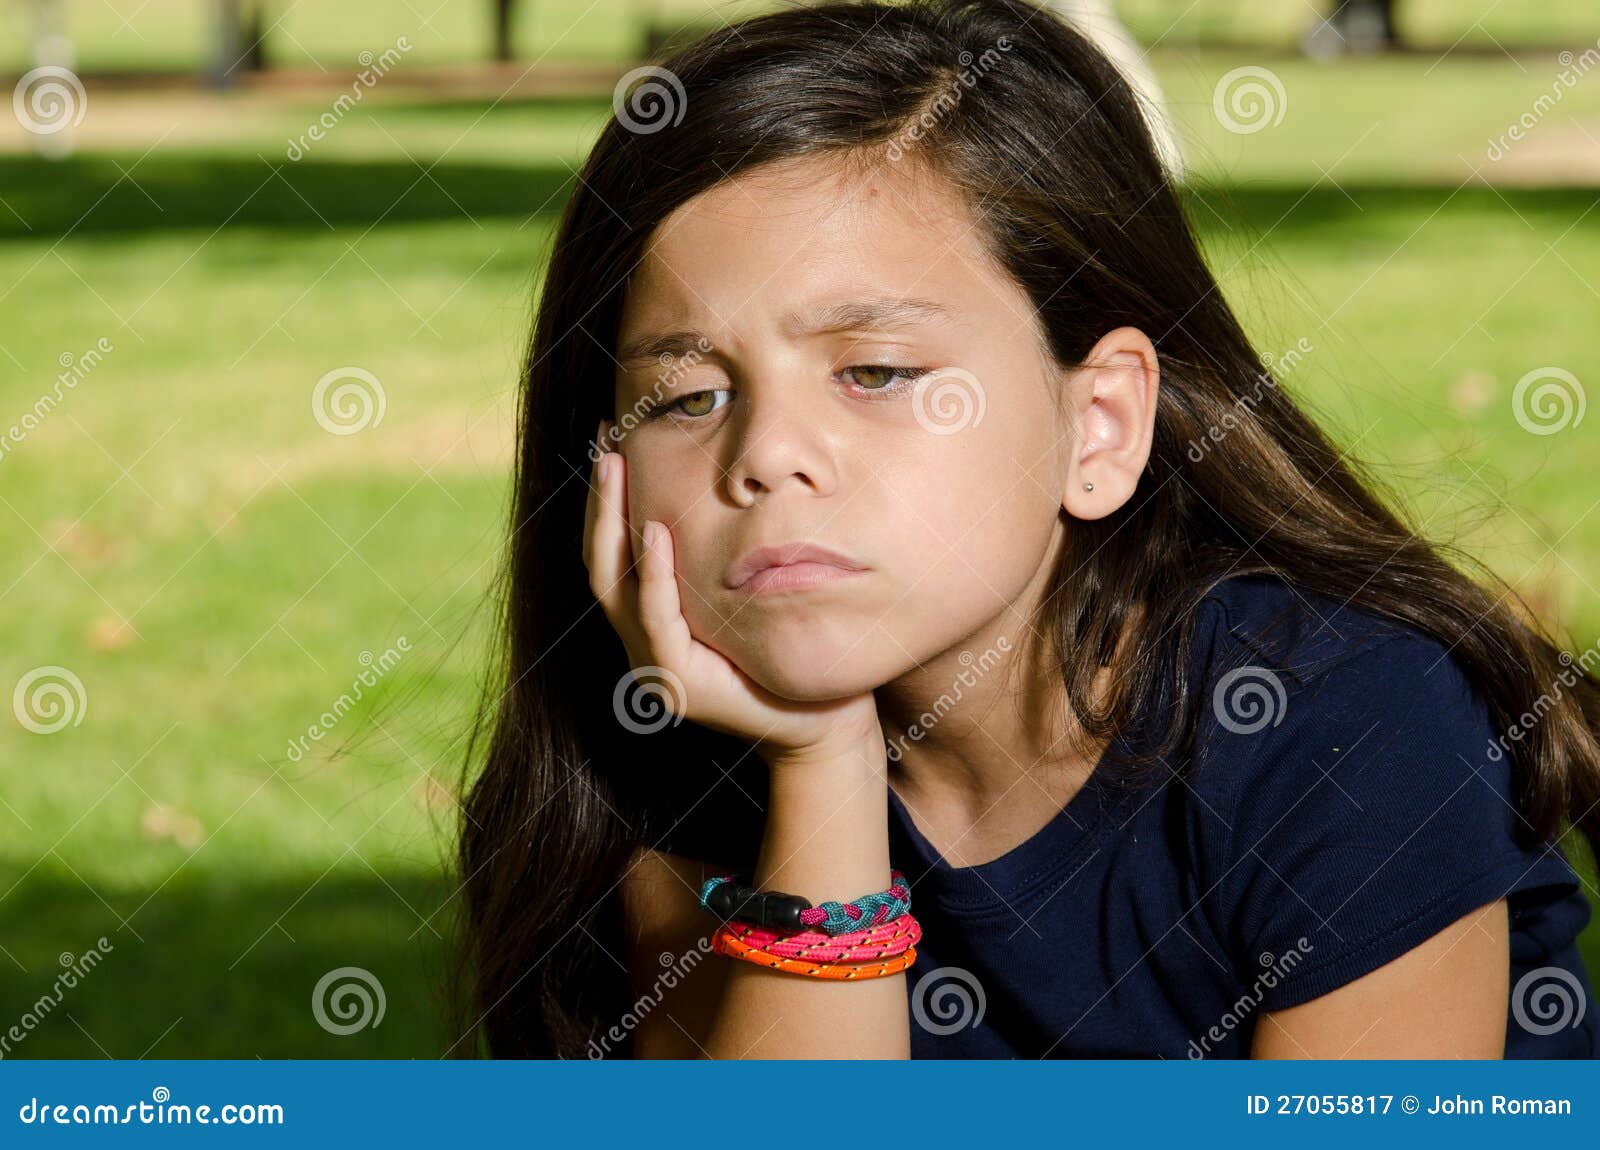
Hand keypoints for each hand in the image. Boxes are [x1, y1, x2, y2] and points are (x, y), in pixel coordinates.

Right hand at [583, 420, 884, 766]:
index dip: (605, 504)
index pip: (615, 557)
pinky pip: (656, 622)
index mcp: (655, 625)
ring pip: (615, 591)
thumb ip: (725, 559)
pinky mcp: (680, 686)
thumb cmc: (795, 652)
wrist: (826, 722)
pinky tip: (655, 532)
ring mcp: (656, 670)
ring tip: (617, 472)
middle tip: (603, 446)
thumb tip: (729, 487)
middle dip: (599, 504)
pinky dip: (653, 576)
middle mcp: (645, 647)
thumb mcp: (751, 595)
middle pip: (602, 567)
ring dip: (614, 527)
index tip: (609, 445)